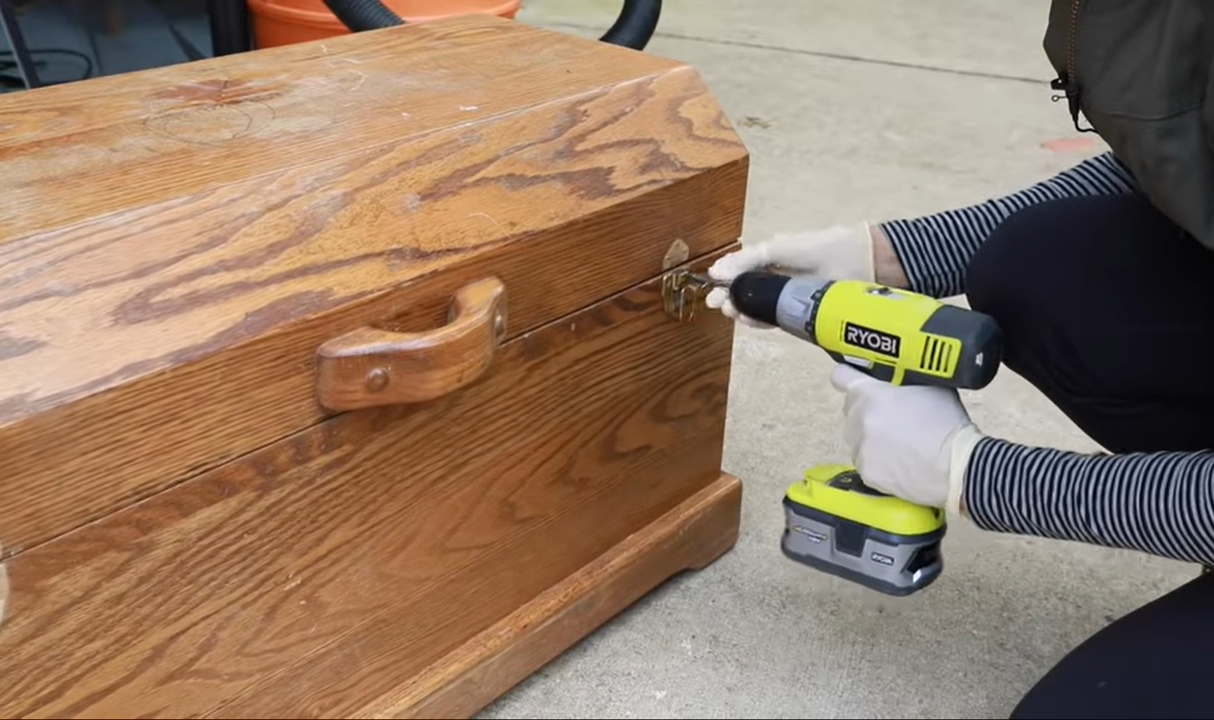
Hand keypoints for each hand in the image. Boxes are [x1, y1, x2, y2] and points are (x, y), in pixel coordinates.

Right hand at [704, 222, 876, 327]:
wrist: (858, 262)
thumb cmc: (818, 248)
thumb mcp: (778, 250)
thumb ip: (747, 260)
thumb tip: (715, 272)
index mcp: (768, 258)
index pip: (738, 271)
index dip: (723, 280)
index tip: (710, 288)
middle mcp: (773, 277)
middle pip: (743, 291)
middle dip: (728, 298)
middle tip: (717, 305)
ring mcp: (783, 296)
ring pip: (754, 306)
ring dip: (741, 310)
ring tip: (733, 312)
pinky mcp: (795, 312)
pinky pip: (770, 317)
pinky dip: (757, 320)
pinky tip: (747, 319)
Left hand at [829, 363, 984, 514]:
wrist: (958, 467)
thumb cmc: (947, 424)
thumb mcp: (930, 385)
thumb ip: (904, 378)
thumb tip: (896, 375)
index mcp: (871, 394)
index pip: (841, 376)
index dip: (849, 376)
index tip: (854, 378)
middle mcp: (859, 420)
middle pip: (852, 409)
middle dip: (867, 410)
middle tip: (892, 415)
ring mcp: (860, 448)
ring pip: (856, 436)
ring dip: (870, 435)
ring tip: (900, 440)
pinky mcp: (866, 472)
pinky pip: (865, 460)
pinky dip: (877, 459)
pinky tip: (899, 459)